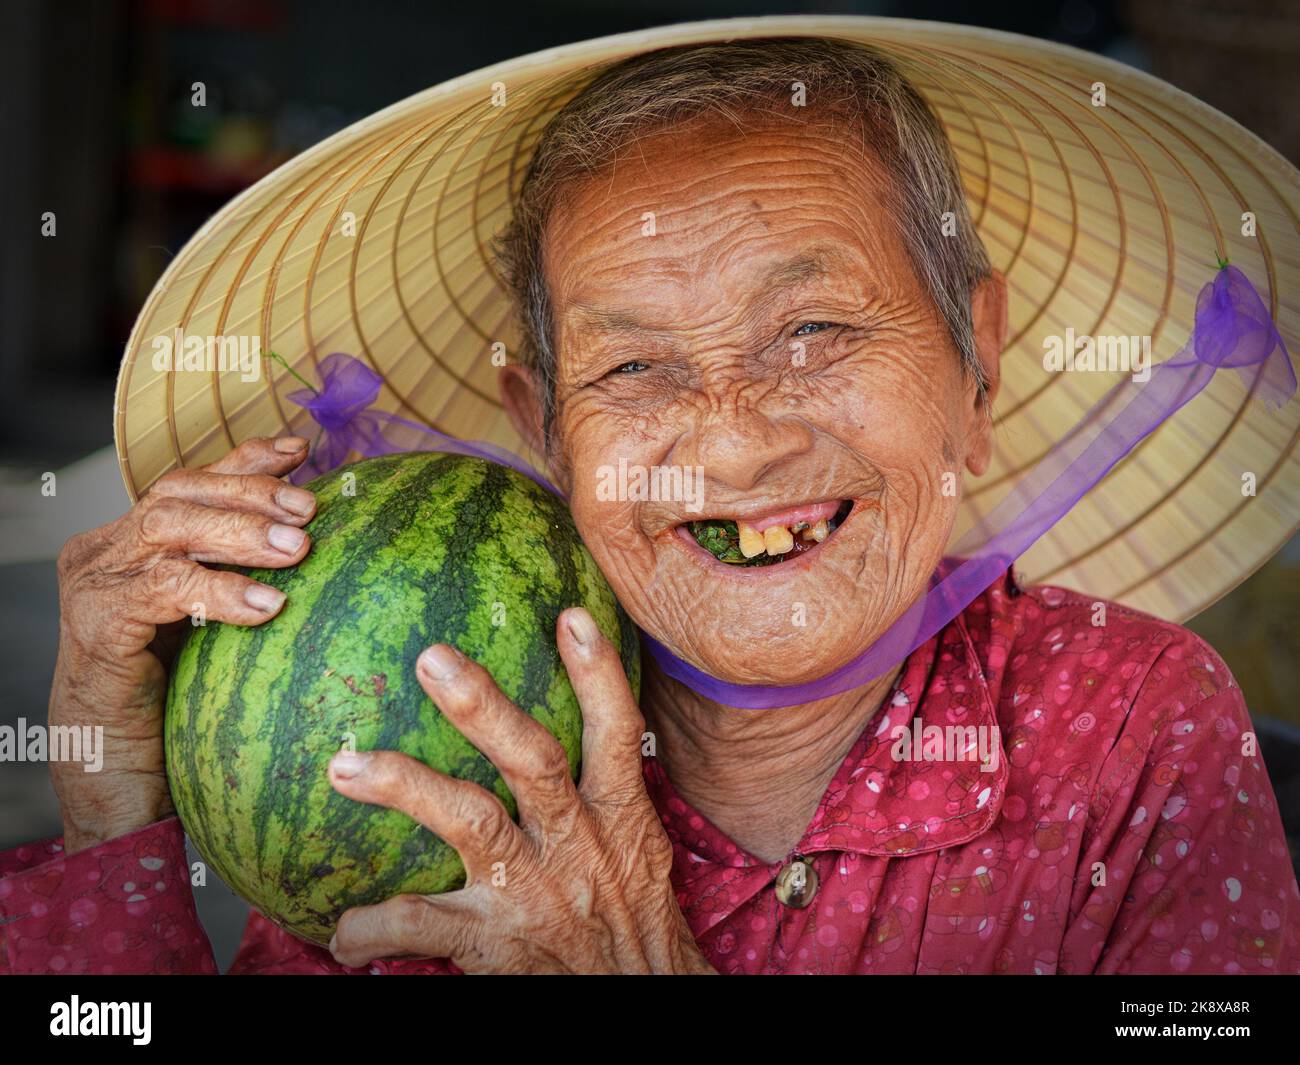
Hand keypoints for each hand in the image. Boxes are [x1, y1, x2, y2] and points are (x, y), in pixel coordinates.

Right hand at [50, 436, 315, 851]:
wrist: (120, 775)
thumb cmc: (177, 699)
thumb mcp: (222, 626)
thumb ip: (251, 578)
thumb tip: (323, 544)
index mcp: (134, 541)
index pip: (193, 480)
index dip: (246, 459)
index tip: (302, 450)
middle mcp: (105, 551)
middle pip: (180, 492)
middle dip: (251, 492)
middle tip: (310, 510)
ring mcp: (94, 583)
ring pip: (168, 528)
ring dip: (239, 533)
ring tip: (298, 550)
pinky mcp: (96, 624)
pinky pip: (163, 589)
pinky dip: (219, 591)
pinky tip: (267, 604)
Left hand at [327, 607, 713, 974]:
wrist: (641, 997)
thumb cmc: (631, 919)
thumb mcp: (637, 850)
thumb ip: (602, 797)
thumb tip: (551, 734)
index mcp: (619, 817)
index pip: (616, 732)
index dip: (597, 673)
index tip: (571, 615)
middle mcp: (578, 842)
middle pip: (533, 759)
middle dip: (483, 707)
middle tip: (431, 658)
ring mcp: (535, 890)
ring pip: (472, 823)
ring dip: (407, 788)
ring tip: (345, 765)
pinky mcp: (497, 942)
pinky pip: (426, 927)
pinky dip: (377, 926)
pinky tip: (340, 932)